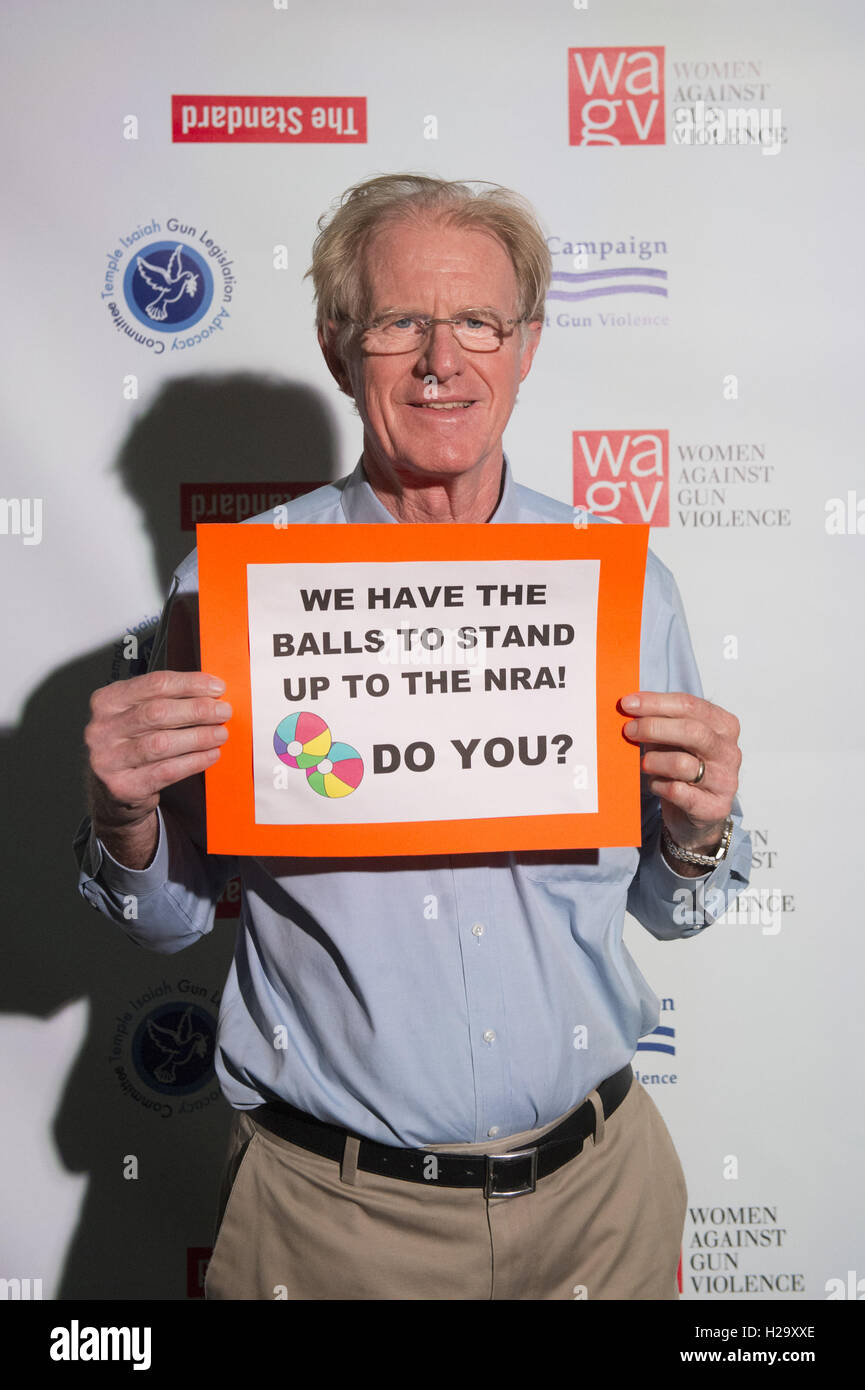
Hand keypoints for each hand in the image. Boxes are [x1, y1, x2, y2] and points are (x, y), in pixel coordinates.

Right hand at [85, 670, 230, 860]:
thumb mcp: (138, 715)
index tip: (217, 687)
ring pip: (161, 743)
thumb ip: (167, 701)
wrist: (113, 790)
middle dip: (197, 710)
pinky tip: (210, 755)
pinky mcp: (123, 786)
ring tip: (220, 734)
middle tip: (223, 711)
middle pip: (157, 712)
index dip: (190, 684)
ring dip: (198, 737)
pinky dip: (193, 761)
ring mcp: (109, 759)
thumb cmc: (132, 745)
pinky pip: (166, 771)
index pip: (154, 684)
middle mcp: (103, 729)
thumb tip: (211, 693)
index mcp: (108, 701)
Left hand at [620, 691, 740, 858]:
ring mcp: (725, 780)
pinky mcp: (714, 807)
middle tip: (629, 730)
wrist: (696, 812)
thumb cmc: (683, 768)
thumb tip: (629, 707)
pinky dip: (659, 785)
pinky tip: (655, 784)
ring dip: (654, 761)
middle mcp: (729, 751)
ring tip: (644, 763)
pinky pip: (678, 791)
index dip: (655, 702)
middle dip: (654, 727)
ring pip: (683, 763)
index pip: (690, 705)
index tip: (628, 703)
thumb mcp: (674, 739)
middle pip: (692, 730)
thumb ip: (659, 721)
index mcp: (723, 726)